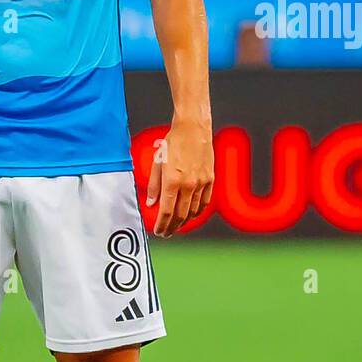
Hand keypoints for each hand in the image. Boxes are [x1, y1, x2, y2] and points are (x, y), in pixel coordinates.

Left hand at [146, 116, 212, 236]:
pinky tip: (191, 214)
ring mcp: (201, 183)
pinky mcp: (210, 179)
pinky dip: (197, 211)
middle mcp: (188, 185)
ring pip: (193, 211)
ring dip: (184, 221)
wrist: (193, 129)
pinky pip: (204, 202)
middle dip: (172, 227)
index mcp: (172, 181)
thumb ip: (154, 185)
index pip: (166, 212)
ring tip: (176, 225)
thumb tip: (151, 204)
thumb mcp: (157, 163)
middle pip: (180, 215)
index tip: (158, 231)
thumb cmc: (173, 143)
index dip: (161, 225)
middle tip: (166, 233)